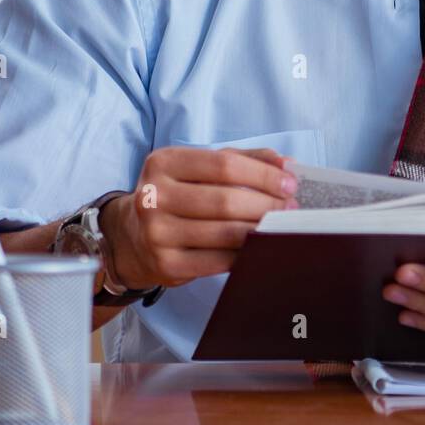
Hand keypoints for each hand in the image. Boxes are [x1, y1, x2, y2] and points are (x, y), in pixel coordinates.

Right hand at [102, 147, 298, 289]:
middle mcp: (154, 196)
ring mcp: (157, 233)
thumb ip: (242, 159)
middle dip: (267, 204)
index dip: (263, 174)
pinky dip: (245, 254)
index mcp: (163, 163)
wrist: (132, 237)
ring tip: (280, 226)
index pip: (224, 164)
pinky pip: (219, 261)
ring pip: (225, 233)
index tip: (290, 183)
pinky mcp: (166, 264)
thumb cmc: (177, 195)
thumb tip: (286, 164)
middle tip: (291, 208)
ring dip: (260, 230)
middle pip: (226, 200)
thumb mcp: (199, 167)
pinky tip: (259, 247)